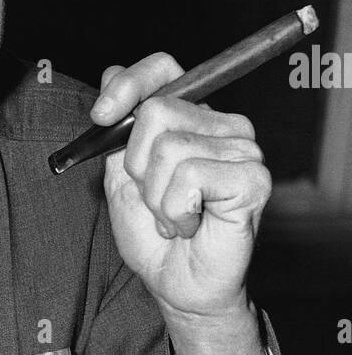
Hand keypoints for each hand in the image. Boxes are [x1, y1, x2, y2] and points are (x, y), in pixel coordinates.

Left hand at [90, 53, 270, 320]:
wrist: (177, 285)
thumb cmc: (154, 235)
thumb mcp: (120, 177)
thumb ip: (116, 130)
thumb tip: (110, 75)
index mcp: (190, 118)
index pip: (163, 68)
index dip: (127, 84)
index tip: (100, 115)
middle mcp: (221, 125)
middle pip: (156, 111)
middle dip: (137, 165)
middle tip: (154, 198)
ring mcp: (242, 148)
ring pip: (169, 149)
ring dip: (157, 197)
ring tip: (175, 217)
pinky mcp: (253, 177)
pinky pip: (190, 176)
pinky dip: (176, 210)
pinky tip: (191, 225)